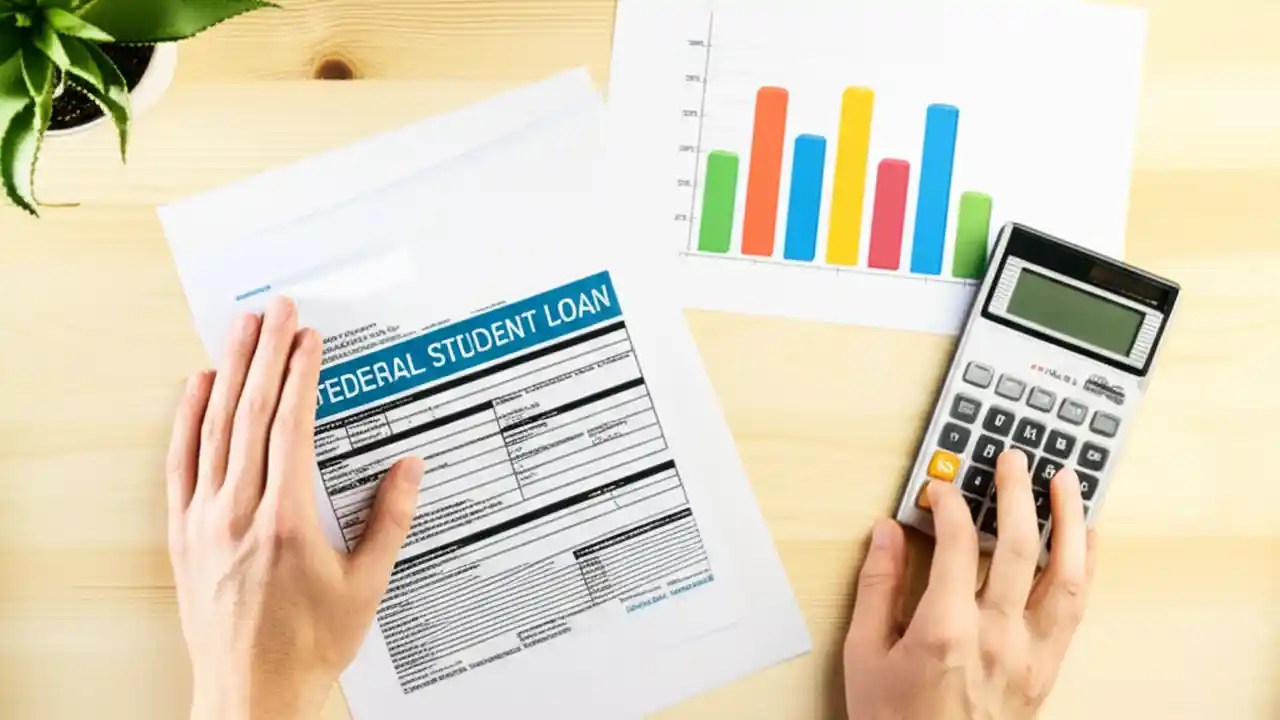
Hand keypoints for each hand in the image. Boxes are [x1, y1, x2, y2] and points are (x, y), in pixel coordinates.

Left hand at [166, 297, 423, 719]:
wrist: (251, 692)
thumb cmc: (310, 644)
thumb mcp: (367, 586)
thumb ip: (390, 521)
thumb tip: (410, 468)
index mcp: (288, 522)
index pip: (291, 428)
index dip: (300, 376)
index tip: (309, 339)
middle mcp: (239, 514)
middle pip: (250, 414)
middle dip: (267, 355)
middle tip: (277, 310)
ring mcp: (204, 522)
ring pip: (214, 429)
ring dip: (229, 371)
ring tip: (241, 329)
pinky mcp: (182, 534)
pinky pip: (179, 463)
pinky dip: (187, 419)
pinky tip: (196, 385)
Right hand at [844, 449, 1095, 719]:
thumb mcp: (864, 655)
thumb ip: (878, 588)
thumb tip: (887, 532)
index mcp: (945, 630)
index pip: (958, 544)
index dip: (950, 504)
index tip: (939, 488)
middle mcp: (996, 637)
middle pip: (1020, 547)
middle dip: (1017, 493)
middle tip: (1013, 459)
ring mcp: (1029, 654)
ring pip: (1064, 575)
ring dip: (1070, 521)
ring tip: (1067, 483)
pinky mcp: (1047, 669)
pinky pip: (1075, 608)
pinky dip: (1085, 566)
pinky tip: (1086, 541)